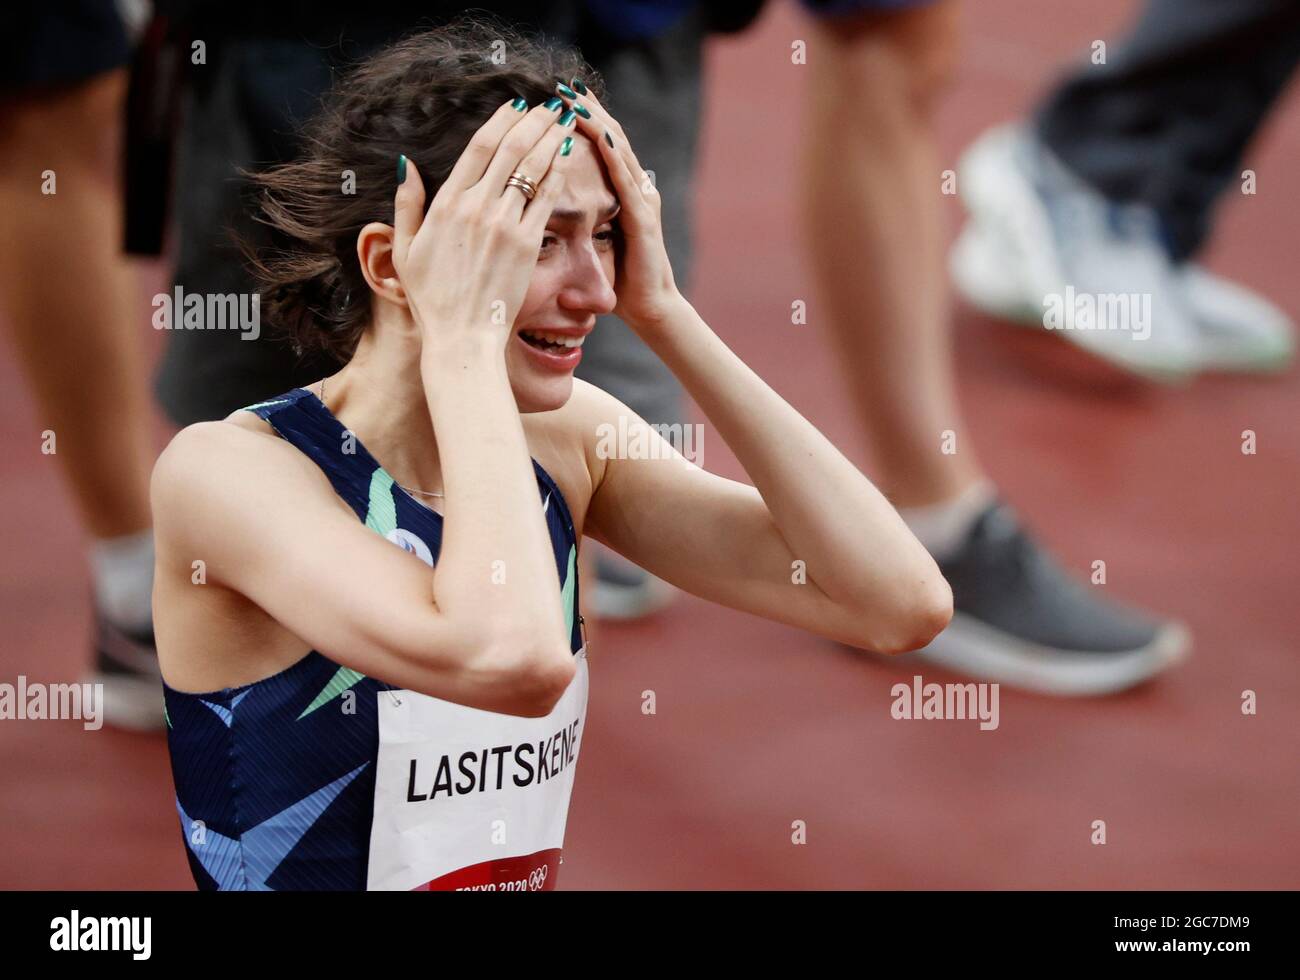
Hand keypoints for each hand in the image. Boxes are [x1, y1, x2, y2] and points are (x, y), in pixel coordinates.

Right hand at [390, 99, 574, 355]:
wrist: (462, 337)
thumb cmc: (432, 300)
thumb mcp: (406, 250)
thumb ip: (407, 205)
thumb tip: (406, 165)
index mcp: (446, 204)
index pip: (479, 147)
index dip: (502, 120)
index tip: (517, 104)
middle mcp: (475, 207)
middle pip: (510, 148)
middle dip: (534, 120)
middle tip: (551, 102)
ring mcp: (503, 224)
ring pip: (532, 166)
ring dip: (551, 136)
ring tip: (565, 117)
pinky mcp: (526, 243)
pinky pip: (546, 197)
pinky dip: (558, 170)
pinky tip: (569, 152)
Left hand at [555, 81, 684, 332]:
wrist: (650, 310)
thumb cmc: (620, 282)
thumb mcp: (592, 243)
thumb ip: (578, 221)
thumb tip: (544, 208)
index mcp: (622, 194)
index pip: (602, 146)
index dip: (583, 120)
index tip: (558, 98)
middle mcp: (637, 191)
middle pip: (612, 138)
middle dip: (589, 111)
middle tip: (565, 85)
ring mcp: (643, 202)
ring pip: (620, 151)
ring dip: (599, 124)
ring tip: (578, 100)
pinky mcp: (643, 221)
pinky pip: (627, 182)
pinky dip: (614, 157)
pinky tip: (601, 137)